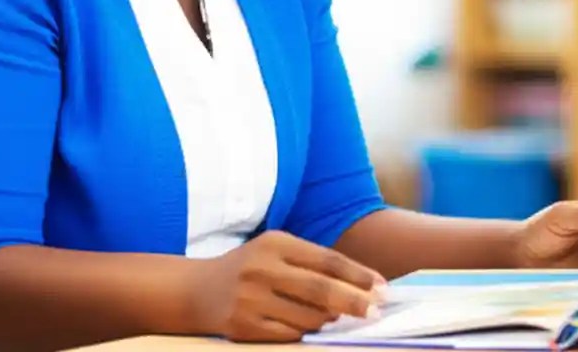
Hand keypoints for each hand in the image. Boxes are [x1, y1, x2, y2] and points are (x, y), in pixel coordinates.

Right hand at [187, 230, 387, 342]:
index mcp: (276, 243)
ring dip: (330, 320)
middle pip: (321, 289)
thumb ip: (313, 265)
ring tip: (340, 318)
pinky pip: (288, 334)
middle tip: (376, 310)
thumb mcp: (277, 251)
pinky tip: (311, 328)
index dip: (359, 275)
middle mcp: (261, 268)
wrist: (194, 290)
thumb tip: (361, 289)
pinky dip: (305, 332)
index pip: (328, 260)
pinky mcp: (242, 326)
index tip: (382, 287)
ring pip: (307, 316)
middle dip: (355, 301)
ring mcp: (250, 298)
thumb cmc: (250, 268)